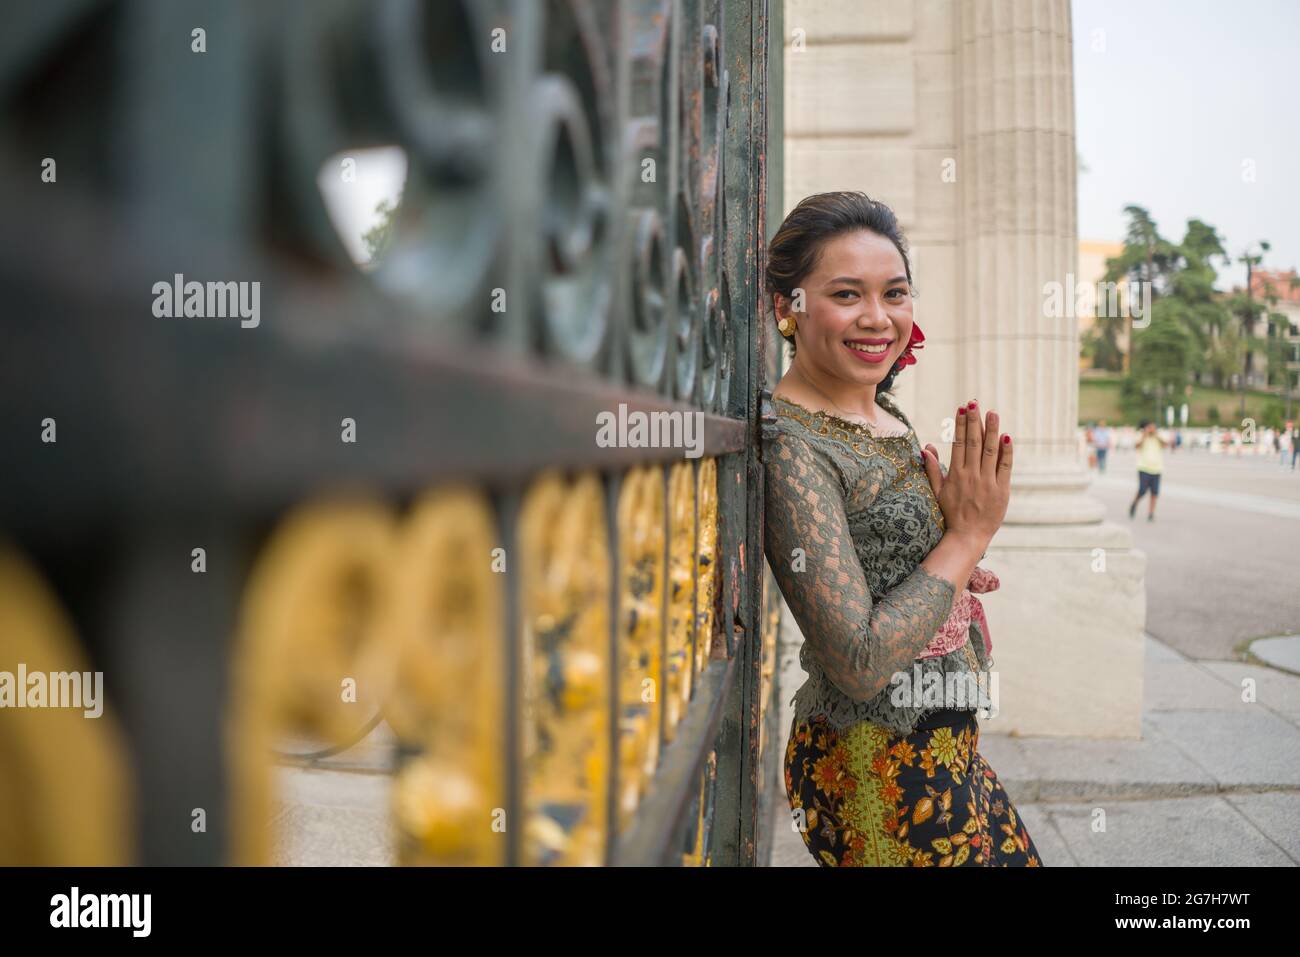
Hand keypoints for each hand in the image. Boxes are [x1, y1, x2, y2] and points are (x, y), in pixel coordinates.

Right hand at [921, 400, 1012, 548]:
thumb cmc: (952, 513)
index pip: (959, 443)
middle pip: (974, 442)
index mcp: (956, 474)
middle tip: (974, 403)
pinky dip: (1006, 451)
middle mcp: (971, 476)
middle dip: (974, 421)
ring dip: (991, 430)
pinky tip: (1006, 436)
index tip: (962, 409)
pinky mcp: (1002, 490)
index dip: (960, 425)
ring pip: (990, 450)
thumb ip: (933, 469)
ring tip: (992, 412)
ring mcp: (988, 482)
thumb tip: (925, 448)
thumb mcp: (938, 491)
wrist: (968, 536)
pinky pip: (1005, 466)